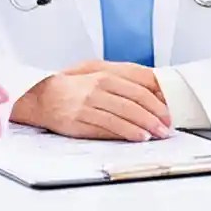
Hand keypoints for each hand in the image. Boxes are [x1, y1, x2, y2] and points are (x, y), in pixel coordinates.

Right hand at [12, 62, 171, 141]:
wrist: (40, 96)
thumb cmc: (71, 88)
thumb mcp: (95, 75)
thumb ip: (120, 83)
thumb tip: (148, 94)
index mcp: (104, 75)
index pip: (139, 85)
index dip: (158, 98)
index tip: (169, 109)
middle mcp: (98, 87)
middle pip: (135, 100)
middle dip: (156, 114)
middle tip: (168, 125)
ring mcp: (89, 104)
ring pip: (125, 114)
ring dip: (146, 125)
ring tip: (158, 133)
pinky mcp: (81, 121)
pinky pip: (110, 127)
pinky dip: (128, 132)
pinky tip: (139, 136)